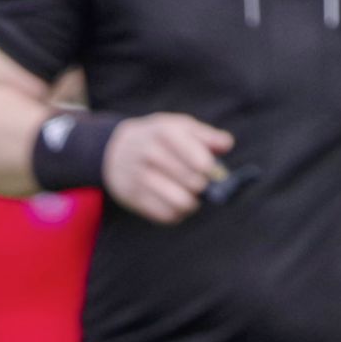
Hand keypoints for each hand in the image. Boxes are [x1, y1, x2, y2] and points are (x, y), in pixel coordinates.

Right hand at [103, 113, 233, 223]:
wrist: (113, 151)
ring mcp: (139, 178)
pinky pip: (165, 215)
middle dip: (203, 186)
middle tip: (200, 183)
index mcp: (166, 133)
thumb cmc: (156, 138)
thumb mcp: (179, 126)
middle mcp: (150, 154)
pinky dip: (177, 213)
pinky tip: (176, 204)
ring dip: (192, 203)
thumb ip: (206, 135)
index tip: (210, 171)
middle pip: (193, 182)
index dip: (211, 171)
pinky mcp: (133, 198)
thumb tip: (226, 146)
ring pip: (180, 202)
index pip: (200, 161)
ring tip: (191, 196)